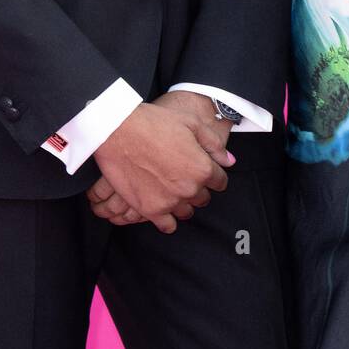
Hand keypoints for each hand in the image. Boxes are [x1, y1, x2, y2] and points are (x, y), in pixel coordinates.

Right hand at [88, 96, 234, 233]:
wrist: (119, 131)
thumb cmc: (155, 123)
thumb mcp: (191, 124)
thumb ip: (213, 145)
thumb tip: (229, 161)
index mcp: (202, 168)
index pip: (220, 181)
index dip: (214, 175)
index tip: (206, 171)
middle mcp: (189, 189)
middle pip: (203, 198)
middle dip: (198, 188)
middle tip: (185, 176)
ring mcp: (169, 202)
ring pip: (186, 212)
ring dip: (183, 202)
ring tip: (172, 189)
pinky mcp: (150, 209)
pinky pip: (167, 225)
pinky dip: (167, 219)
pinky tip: (163, 206)